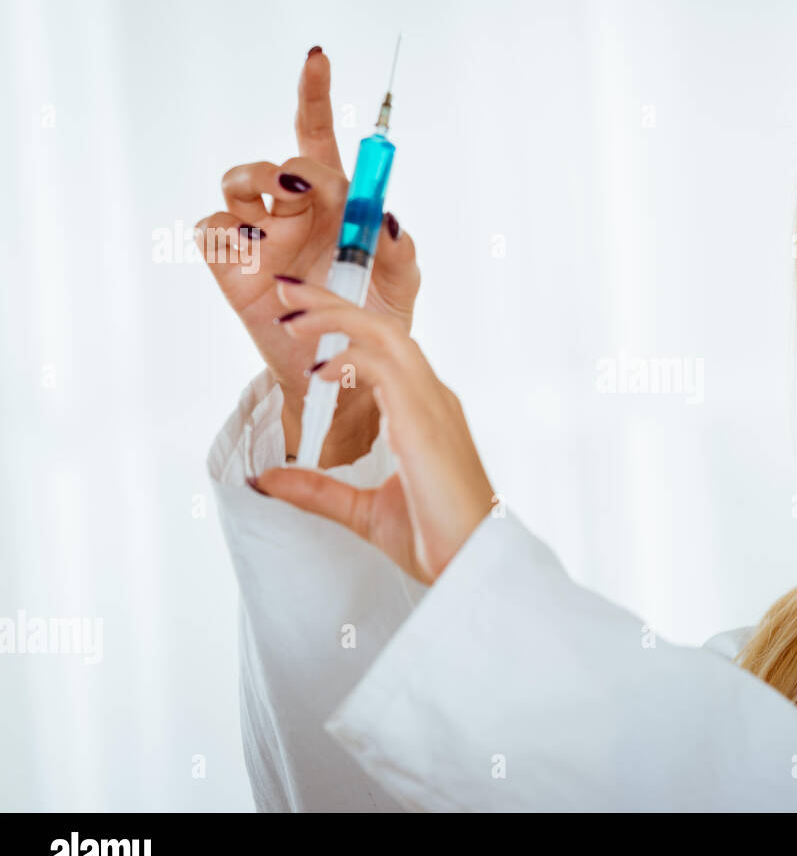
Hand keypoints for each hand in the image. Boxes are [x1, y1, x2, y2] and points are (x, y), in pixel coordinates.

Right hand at [193, 47, 419, 467]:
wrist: (342, 371)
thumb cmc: (372, 319)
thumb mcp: (402, 284)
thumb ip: (399, 248)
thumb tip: (386, 217)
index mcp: (333, 202)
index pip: (319, 137)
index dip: (314, 95)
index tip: (317, 58)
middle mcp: (293, 210)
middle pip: (280, 160)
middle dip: (296, 167)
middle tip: (312, 190)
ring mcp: (259, 235)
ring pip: (238, 181)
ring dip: (257, 182)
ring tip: (283, 212)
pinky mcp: (231, 266)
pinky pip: (211, 228)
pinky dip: (225, 228)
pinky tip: (252, 244)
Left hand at [247, 279, 495, 583]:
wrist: (469, 565)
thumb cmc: (434, 539)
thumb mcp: (362, 512)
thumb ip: (318, 491)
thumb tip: (268, 480)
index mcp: (425, 412)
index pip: (384, 349)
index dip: (342, 324)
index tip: (299, 313)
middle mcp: (433, 398)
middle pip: (384, 328)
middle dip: (333, 303)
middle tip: (287, 290)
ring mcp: (433, 406)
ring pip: (386, 337)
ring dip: (336, 319)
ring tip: (291, 316)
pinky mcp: (425, 423)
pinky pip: (386, 370)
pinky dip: (348, 360)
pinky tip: (317, 372)